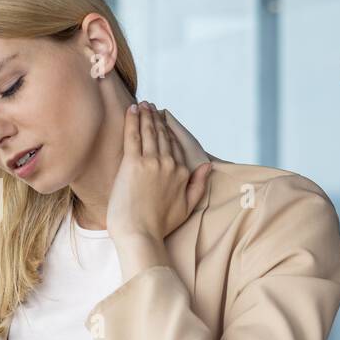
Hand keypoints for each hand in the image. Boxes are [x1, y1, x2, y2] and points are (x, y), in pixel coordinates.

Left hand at [106, 101, 211, 242]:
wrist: (139, 234)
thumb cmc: (160, 226)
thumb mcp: (187, 207)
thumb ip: (198, 185)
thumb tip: (207, 166)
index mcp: (182, 173)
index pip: (175, 146)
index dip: (168, 132)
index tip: (163, 121)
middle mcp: (169, 164)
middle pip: (162, 135)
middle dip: (156, 119)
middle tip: (151, 106)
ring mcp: (151, 162)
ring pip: (149, 132)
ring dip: (146, 115)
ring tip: (143, 104)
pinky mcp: (132, 163)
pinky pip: (133, 135)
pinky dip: (133, 120)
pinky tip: (132, 109)